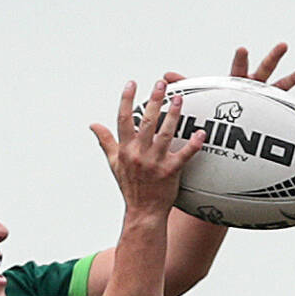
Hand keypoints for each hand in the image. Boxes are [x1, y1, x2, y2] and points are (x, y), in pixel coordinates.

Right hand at [91, 77, 202, 221]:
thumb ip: (105, 141)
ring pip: (165, 134)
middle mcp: (139, 154)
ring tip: (179, 98)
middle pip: (147, 122)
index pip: (124, 120)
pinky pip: (183, 155)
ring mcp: (155, 163)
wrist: (143, 212)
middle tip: (161, 83)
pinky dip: (193, 145)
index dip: (127, 100)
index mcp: (126, 150)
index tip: (132, 83)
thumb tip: (93, 125)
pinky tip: (200, 133)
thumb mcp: (114, 163)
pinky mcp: (170, 172)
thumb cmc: (130, 186)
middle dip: (154, 100)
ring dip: (173, 115)